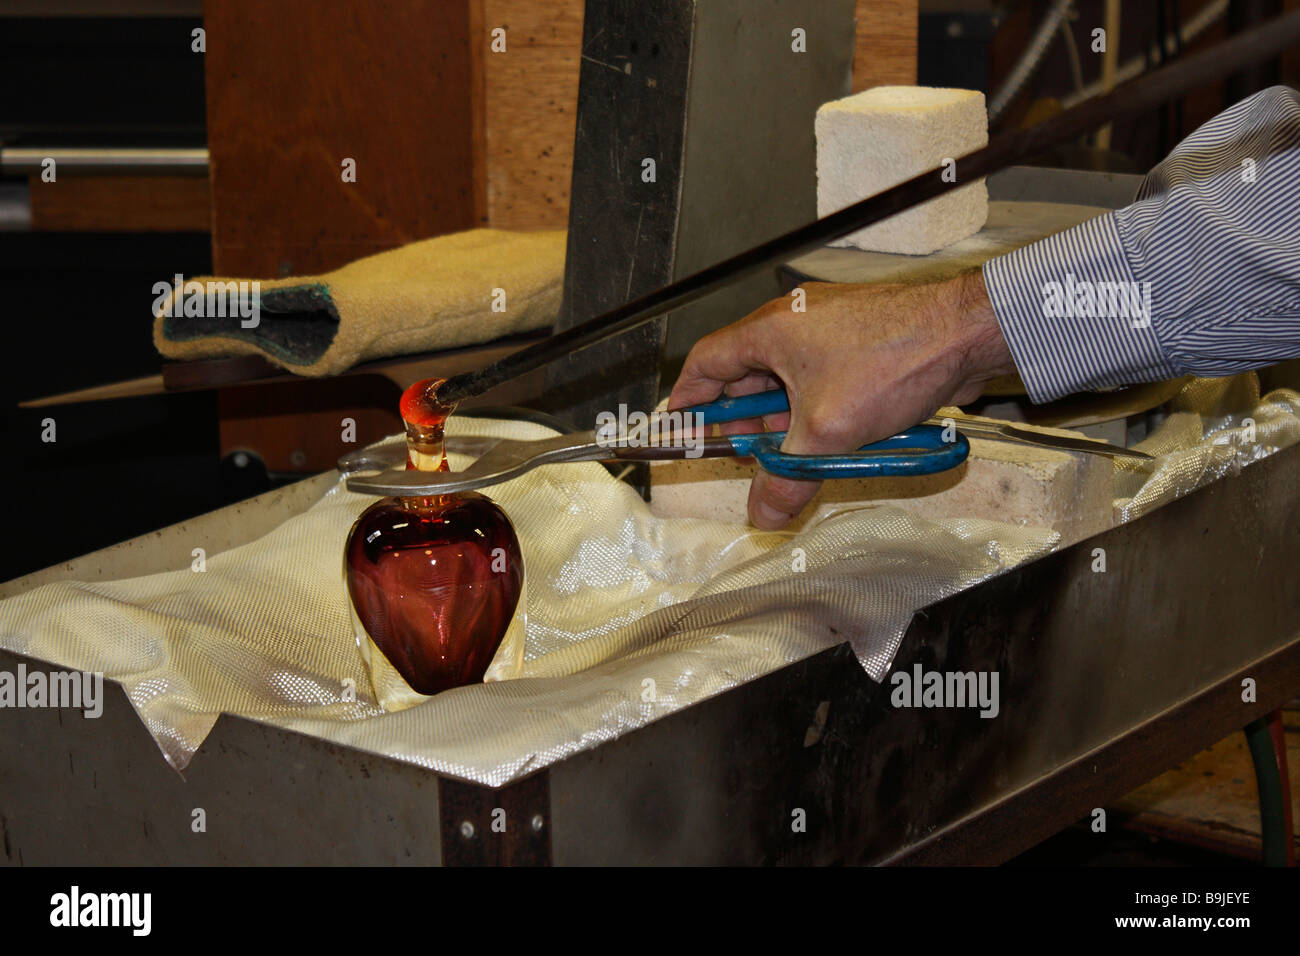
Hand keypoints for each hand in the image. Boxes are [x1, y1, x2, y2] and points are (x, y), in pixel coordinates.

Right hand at [667, 272, 1014, 529]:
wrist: (967, 333)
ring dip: (789, 422)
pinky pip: (823, 382)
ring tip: (800, 454)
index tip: (683, 430)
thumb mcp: (827, 433)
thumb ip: (787, 477)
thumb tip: (765, 511)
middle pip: (748, 377)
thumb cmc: (895, 358)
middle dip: (747, 423)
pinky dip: (820, 411)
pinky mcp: (860, 341)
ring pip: (789, 383)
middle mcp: (794, 323)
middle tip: (750, 457)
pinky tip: (838, 440)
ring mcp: (829, 330)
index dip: (690, 401)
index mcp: (769, 330)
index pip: (707, 363)